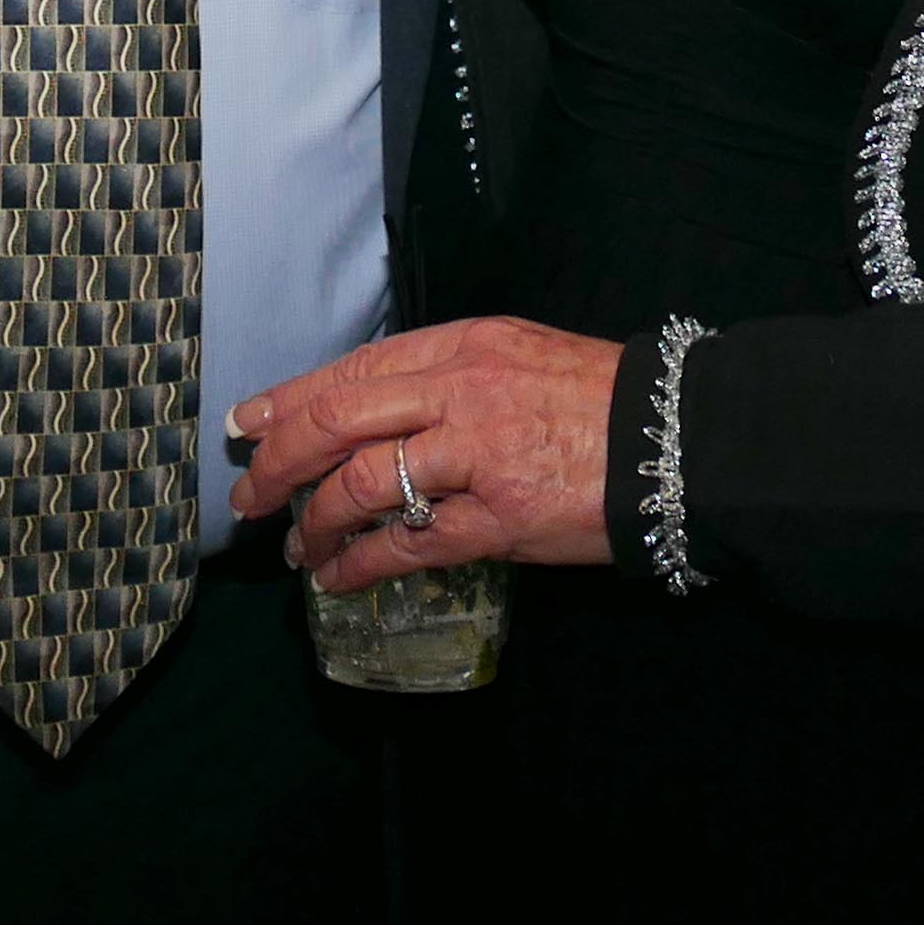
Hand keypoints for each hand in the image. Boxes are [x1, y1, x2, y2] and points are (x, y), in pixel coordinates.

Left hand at [226, 319, 621, 592]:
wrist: (674, 438)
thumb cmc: (595, 399)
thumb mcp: (516, 356)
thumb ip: (448, 375)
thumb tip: (374, 409)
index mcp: (463, 345)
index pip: (354, 369)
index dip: (290, 397)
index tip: (249, 421)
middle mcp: (461, 390)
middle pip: (339, 420)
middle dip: (281, 460)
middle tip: (250, 495)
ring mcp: (478, 454)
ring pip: (362, 483)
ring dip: (315, 520)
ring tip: (297, 547)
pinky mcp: (498, 517)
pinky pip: (408, 544)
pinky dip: (360, 563)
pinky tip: (338, 578)